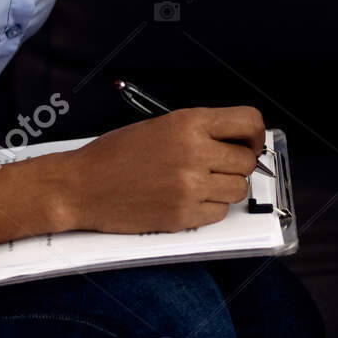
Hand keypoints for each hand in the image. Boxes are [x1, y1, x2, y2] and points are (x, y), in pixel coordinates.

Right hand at [59, 107, 265, 232]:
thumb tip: (240, 142)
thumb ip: (200, 130)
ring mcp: (190, 186)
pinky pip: (220, 213)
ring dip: (224, 188)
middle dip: (236, 165)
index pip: (249, 122)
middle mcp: (194, 152)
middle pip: (247, 161)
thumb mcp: (160, 125)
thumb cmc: (115, 155)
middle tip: (216, 167)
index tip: (251, 144)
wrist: (81, 186)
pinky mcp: (183, 215)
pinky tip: (186, 199)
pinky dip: (209, 208)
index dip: (256, 135)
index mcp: (189, 122)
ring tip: (197, 184)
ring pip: (238, 189)